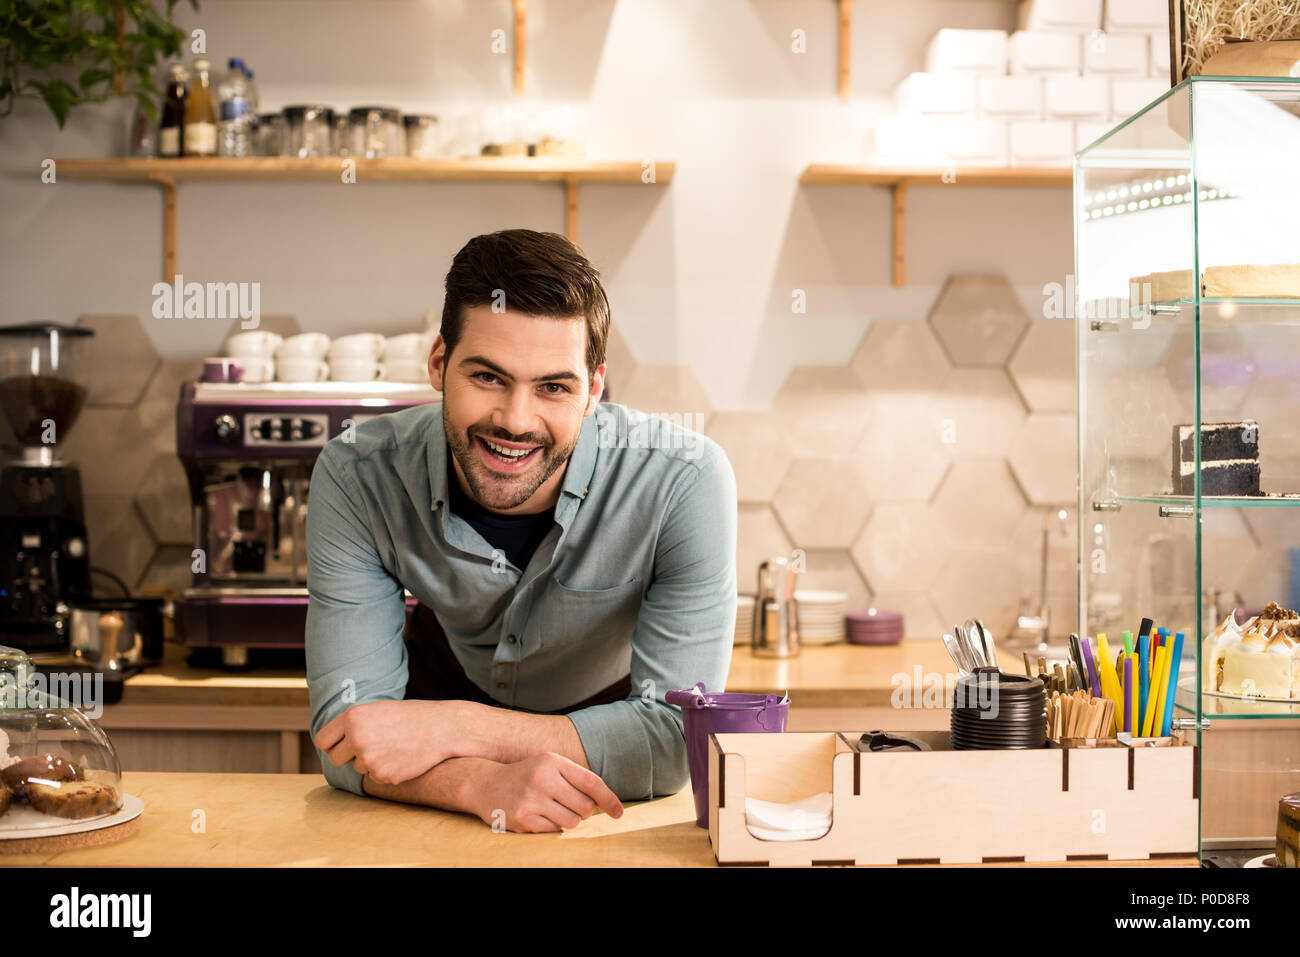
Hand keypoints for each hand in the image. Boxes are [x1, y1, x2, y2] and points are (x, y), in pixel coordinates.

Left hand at [314, 699, 453, 784]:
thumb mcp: (378, 710)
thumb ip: (355, 724)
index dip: (332, 744)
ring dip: (370, 762)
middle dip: (347, 756)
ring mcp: (369, 759)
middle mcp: (357, 739)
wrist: (442, 728)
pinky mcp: (382, 776)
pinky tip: (401, 757)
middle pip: (335, 758)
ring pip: (357, 768)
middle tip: (368, 748)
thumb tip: (333, 742)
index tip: (340, 745)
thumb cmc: (411, 716)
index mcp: (353, 718)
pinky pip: (374, 776)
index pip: (323, 740)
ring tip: (394, 746)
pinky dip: (385, 770)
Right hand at [471, 752, 623, 832]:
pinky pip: (554, 831)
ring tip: (553, 810)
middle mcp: (543, 778)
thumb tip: (605, 801)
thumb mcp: (548, 765)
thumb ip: (575, 778)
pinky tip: (539, 816)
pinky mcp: (524, 819)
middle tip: (571, 806)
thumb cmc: (526, 775)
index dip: (609, 799)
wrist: (485, 784)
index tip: (619, 812)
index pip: (591, 782)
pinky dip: (552, 827)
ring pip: (572, 821)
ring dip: (569, 820)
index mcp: (552, 761)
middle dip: (584, 811)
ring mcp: (532, 799)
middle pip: (585, 806)